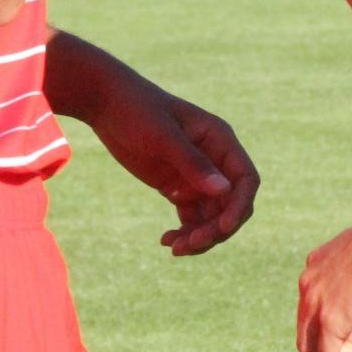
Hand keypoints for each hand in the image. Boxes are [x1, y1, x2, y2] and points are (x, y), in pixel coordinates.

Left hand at [79, 69, 258, 254]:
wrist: (106, 103)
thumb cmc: (136, 110)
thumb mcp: (162, 136)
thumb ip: (192, 162)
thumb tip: (224, 190)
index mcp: (219, 139)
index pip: (245, 179)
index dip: (240, 206)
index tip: (222, 228)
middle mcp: (213, 159)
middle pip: (231, 204)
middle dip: (216, 228)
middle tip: (189, 244)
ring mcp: (196, 175)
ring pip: (212, 216)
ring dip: (199, 235)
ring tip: (174, 247)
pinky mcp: (177, 186)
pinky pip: (191, 217)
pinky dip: (185, 232)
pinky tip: (166, 241)